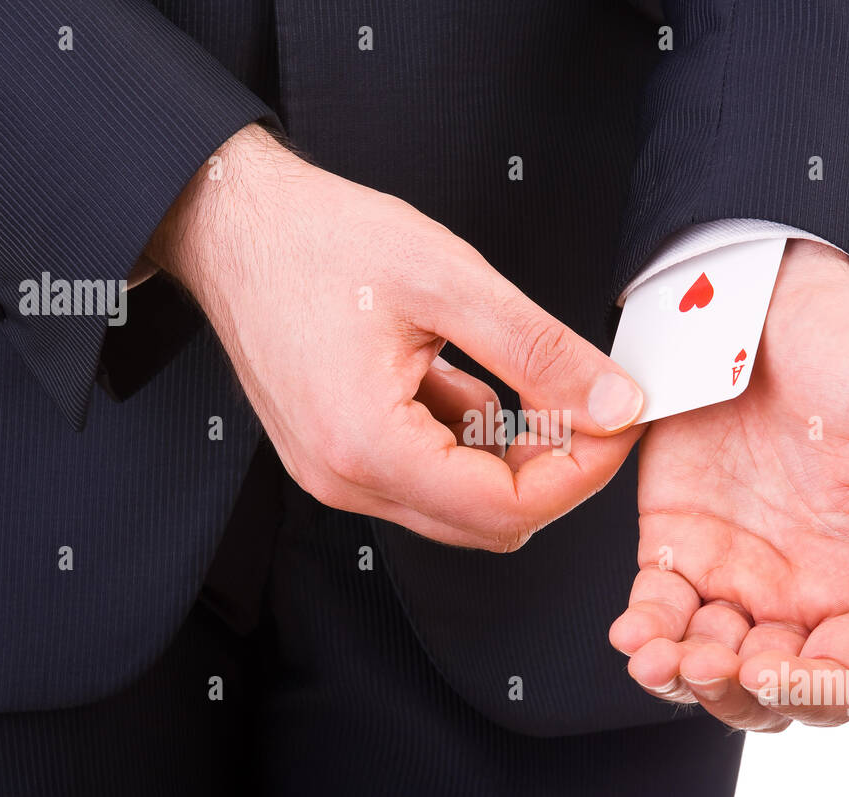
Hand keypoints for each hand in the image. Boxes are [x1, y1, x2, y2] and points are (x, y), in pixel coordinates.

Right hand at [146, 125, 644, 550]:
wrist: (232, 223)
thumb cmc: (317, 241)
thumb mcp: (450, 282)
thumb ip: (542, 353)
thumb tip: (616, 404)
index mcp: (368, 446)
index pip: (507, 510)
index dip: (580, 471)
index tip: (616, 421)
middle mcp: (345, 479)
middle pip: (487, 521)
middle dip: (550, 467)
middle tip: (579, 398)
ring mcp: (335, 474)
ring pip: (460, 503)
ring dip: (505, 450)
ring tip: (497, 369)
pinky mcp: (336, 457)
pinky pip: (425, 475)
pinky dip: (462, 436)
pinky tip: (449, 372)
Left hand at [609, 240, 848, 729]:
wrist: (763, 301)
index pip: (842, 678)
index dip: (810, 692)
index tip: (772, 669)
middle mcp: (798, 591)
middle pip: (766, 690)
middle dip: (733, 693)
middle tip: (704, 663)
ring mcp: (733, 572)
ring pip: (704, 664)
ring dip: (679, 677)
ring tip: (652, 655)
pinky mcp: (674, 545)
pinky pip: (657, 611)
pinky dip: (643, 632)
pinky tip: (630, 630)